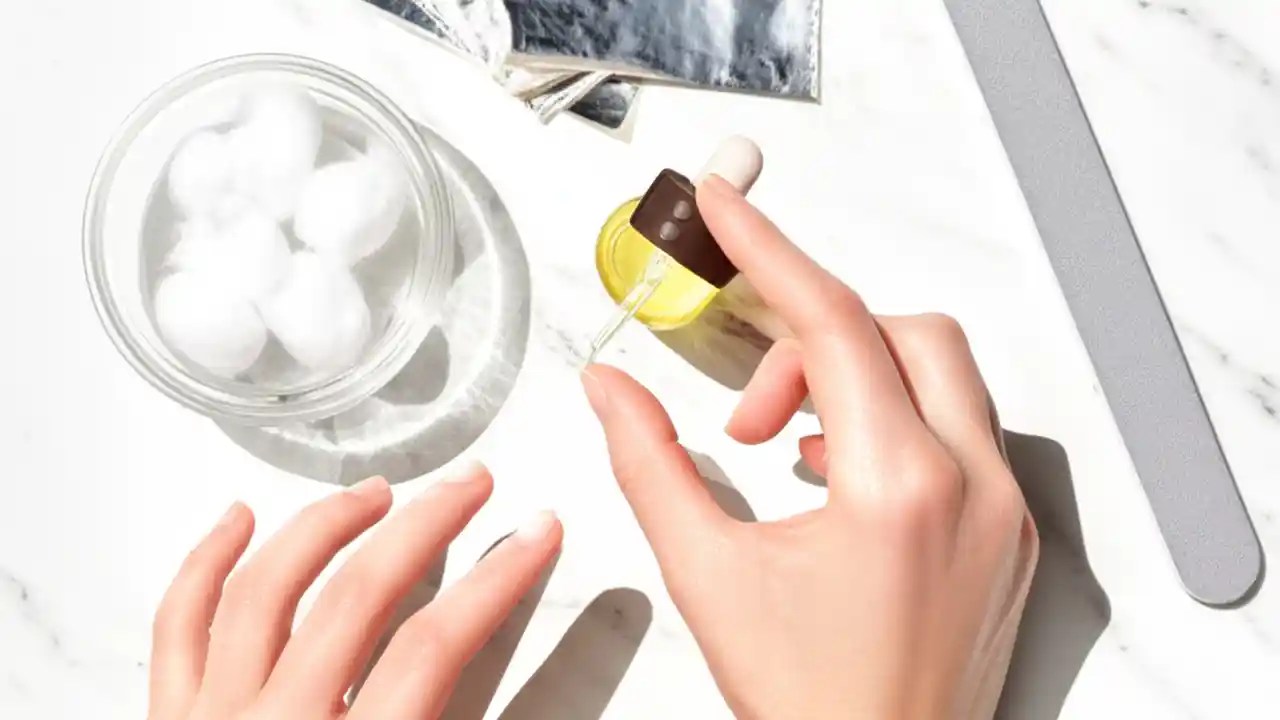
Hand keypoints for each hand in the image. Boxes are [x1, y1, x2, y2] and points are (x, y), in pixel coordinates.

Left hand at [149, 466, 560, 719]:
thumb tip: (524, 713)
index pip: (435, 648)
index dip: (497, 581)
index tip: (537, 534)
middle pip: (355, 597)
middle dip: (425, 526)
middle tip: (471, 485)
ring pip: (263, 590)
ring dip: (326, 525)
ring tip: (377, 494)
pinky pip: (178, 624)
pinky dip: (205, 561)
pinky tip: (239, 519)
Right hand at [582, 176, 1038, 718]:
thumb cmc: (808, 703)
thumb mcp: (706, 575)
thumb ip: (650, 464)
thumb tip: (611, 389)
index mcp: (897, 489)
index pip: (829, 323)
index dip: (767, 252)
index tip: (727, 208)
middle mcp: (972, 487)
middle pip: (895, 330)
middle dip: (811, 340)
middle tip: (748, 409)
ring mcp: (1004, 509)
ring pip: (939, 371)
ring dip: (857, 376)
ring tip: (790, 444)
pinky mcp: (1012, 532)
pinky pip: (964, 428)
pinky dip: (897, 419)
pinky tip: (840, 471)